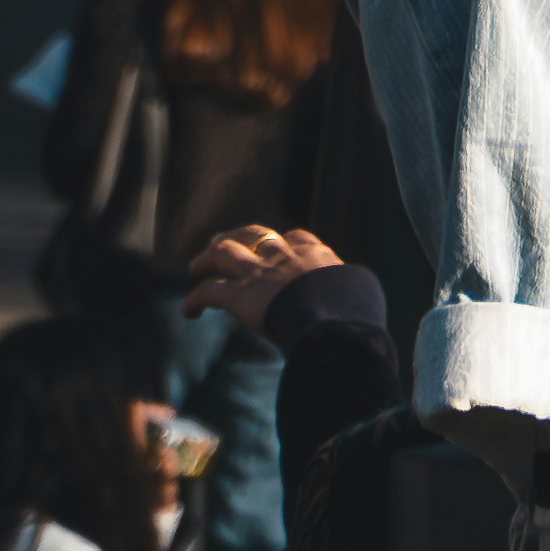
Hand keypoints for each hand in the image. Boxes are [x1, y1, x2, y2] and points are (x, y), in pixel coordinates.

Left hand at [182, 221, 346, 334]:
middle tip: (222, 242)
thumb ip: (354, 286)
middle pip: (254, 234)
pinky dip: (195, 301)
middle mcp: (283, 255)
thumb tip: (360, 291)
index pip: (296, 237)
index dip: (282, 241)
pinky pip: (209, 292)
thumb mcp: (360, 289)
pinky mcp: (239, 296)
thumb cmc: (352, 307)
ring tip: (197, 266)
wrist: (329, 316)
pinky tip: (189, 312)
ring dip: (208, 257)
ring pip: (224, 253)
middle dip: (237, 237)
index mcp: (313, 254)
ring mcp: (258, 273)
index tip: (277, 247)